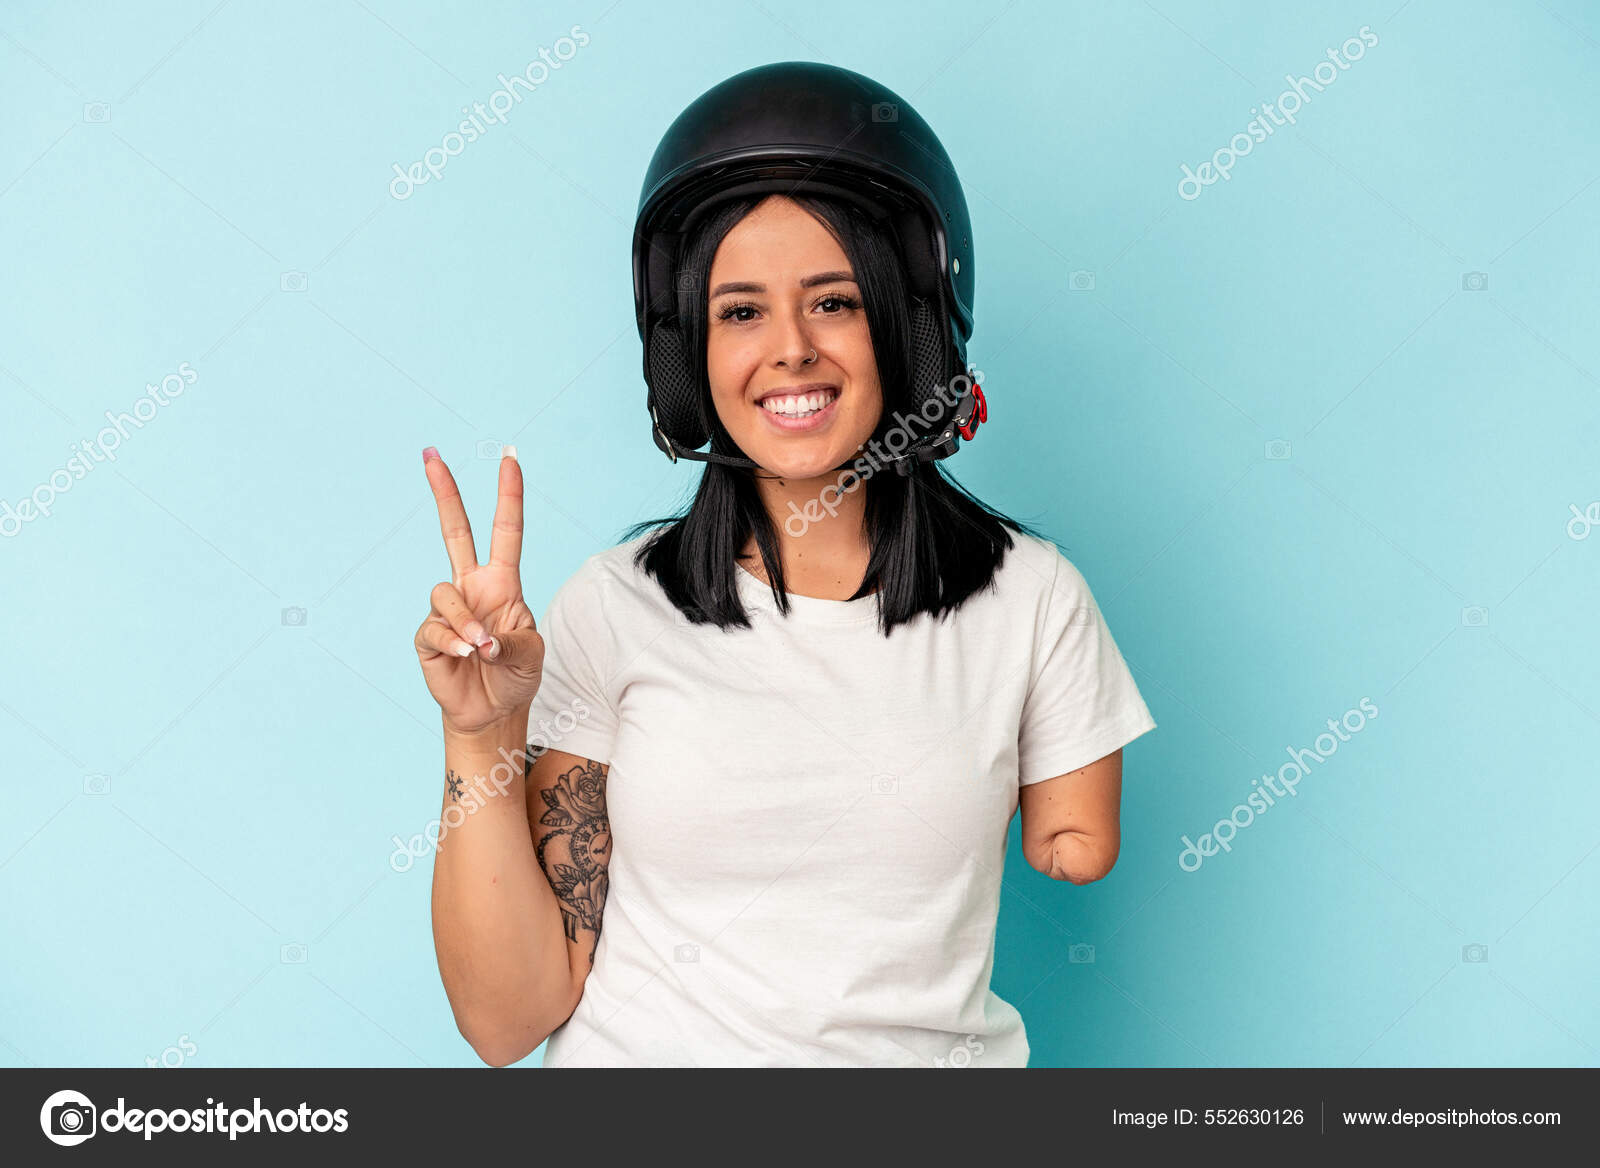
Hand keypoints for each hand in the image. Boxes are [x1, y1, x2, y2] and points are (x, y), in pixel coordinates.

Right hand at [414, 446, 544, 735]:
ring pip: (443, 592)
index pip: (505, 530)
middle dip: (444, 492)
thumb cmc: (515, 675)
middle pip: (454, 531)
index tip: (510, 459)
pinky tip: (467, 656)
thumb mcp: (531, 655)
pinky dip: (454, 642)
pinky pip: (434, 627)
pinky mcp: (428, 635)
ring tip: (481, 648)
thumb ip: (512, 641)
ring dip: (465, 622)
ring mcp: (448, 609)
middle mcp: (472, 587)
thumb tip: (481, 639)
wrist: (493, 712)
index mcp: (502, 582)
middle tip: (431, 456)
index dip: (508, 495)